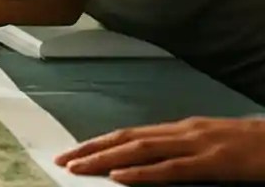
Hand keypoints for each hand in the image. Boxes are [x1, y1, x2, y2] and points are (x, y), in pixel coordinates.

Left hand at [56, 117, 264, 183]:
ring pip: (141, 150)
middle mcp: (184, 132)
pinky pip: (173, 168)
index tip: (74, 151)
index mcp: (183, 129)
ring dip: (105, 159)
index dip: (100, 142)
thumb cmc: (256, 147)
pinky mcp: (215, 162)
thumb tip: (152, 163)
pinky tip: (121, 177)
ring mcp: (199, 145)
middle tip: (62, 160)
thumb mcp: (214, 147)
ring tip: (78, 168)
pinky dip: (143, 173)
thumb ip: (184, 152)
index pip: (131, 134)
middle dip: (91, 149)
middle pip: (127, 138)